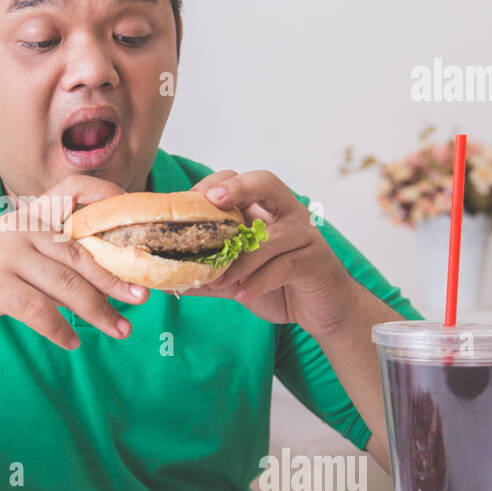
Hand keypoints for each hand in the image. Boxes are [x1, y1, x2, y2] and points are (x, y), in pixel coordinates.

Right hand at [0, 175, 150, 348]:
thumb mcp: (16, 250)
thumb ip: (53, 256)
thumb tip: (105, 280)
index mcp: (31, 216)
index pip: (75, 190)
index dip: (107, 197)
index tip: (135, 219)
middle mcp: (21, 229)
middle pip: (80, 252)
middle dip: (115, 277)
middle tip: (142, 297)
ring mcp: (6, 256)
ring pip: (65, 283)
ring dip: (97, 310)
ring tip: (120, 329)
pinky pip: (37, 309)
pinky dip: (58, 329)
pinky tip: (71, 342)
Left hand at [183, 170, 358, 338]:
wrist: (322, 310)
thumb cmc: (280, 286)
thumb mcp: (237, 278)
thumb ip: (208, 274)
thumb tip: (169, 281)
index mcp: (267, 210)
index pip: (241, 180)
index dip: (216, 185)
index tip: (190, 200)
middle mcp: (288, 214)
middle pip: (266, 183)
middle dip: (238, 188)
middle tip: (212, 201)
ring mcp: (305, 235)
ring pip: (272, 235)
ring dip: (241, 258)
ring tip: (219, 280)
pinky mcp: (316, 260)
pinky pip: (285, 265)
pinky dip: (260, 280)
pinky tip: (242, 294)